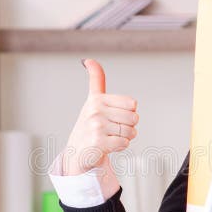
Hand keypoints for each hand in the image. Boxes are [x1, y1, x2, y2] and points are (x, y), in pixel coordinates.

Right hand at [63, 59, 138, 174]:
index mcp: (97, 99)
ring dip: (124, 138)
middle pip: (134, 118)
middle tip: (112, 130)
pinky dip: (120, 147)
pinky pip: (124, 143)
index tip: (114, 116)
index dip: (129, 113)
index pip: (132, 104)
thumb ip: (96, 79)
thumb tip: (88, 60)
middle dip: (128, 127)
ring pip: (131, 132)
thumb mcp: (93, 100)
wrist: (77, 152)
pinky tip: (108, 146)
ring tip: (110, 138)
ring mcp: (96, 126)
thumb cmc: (90, 125)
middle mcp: (95, 110)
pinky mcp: (98, 142)